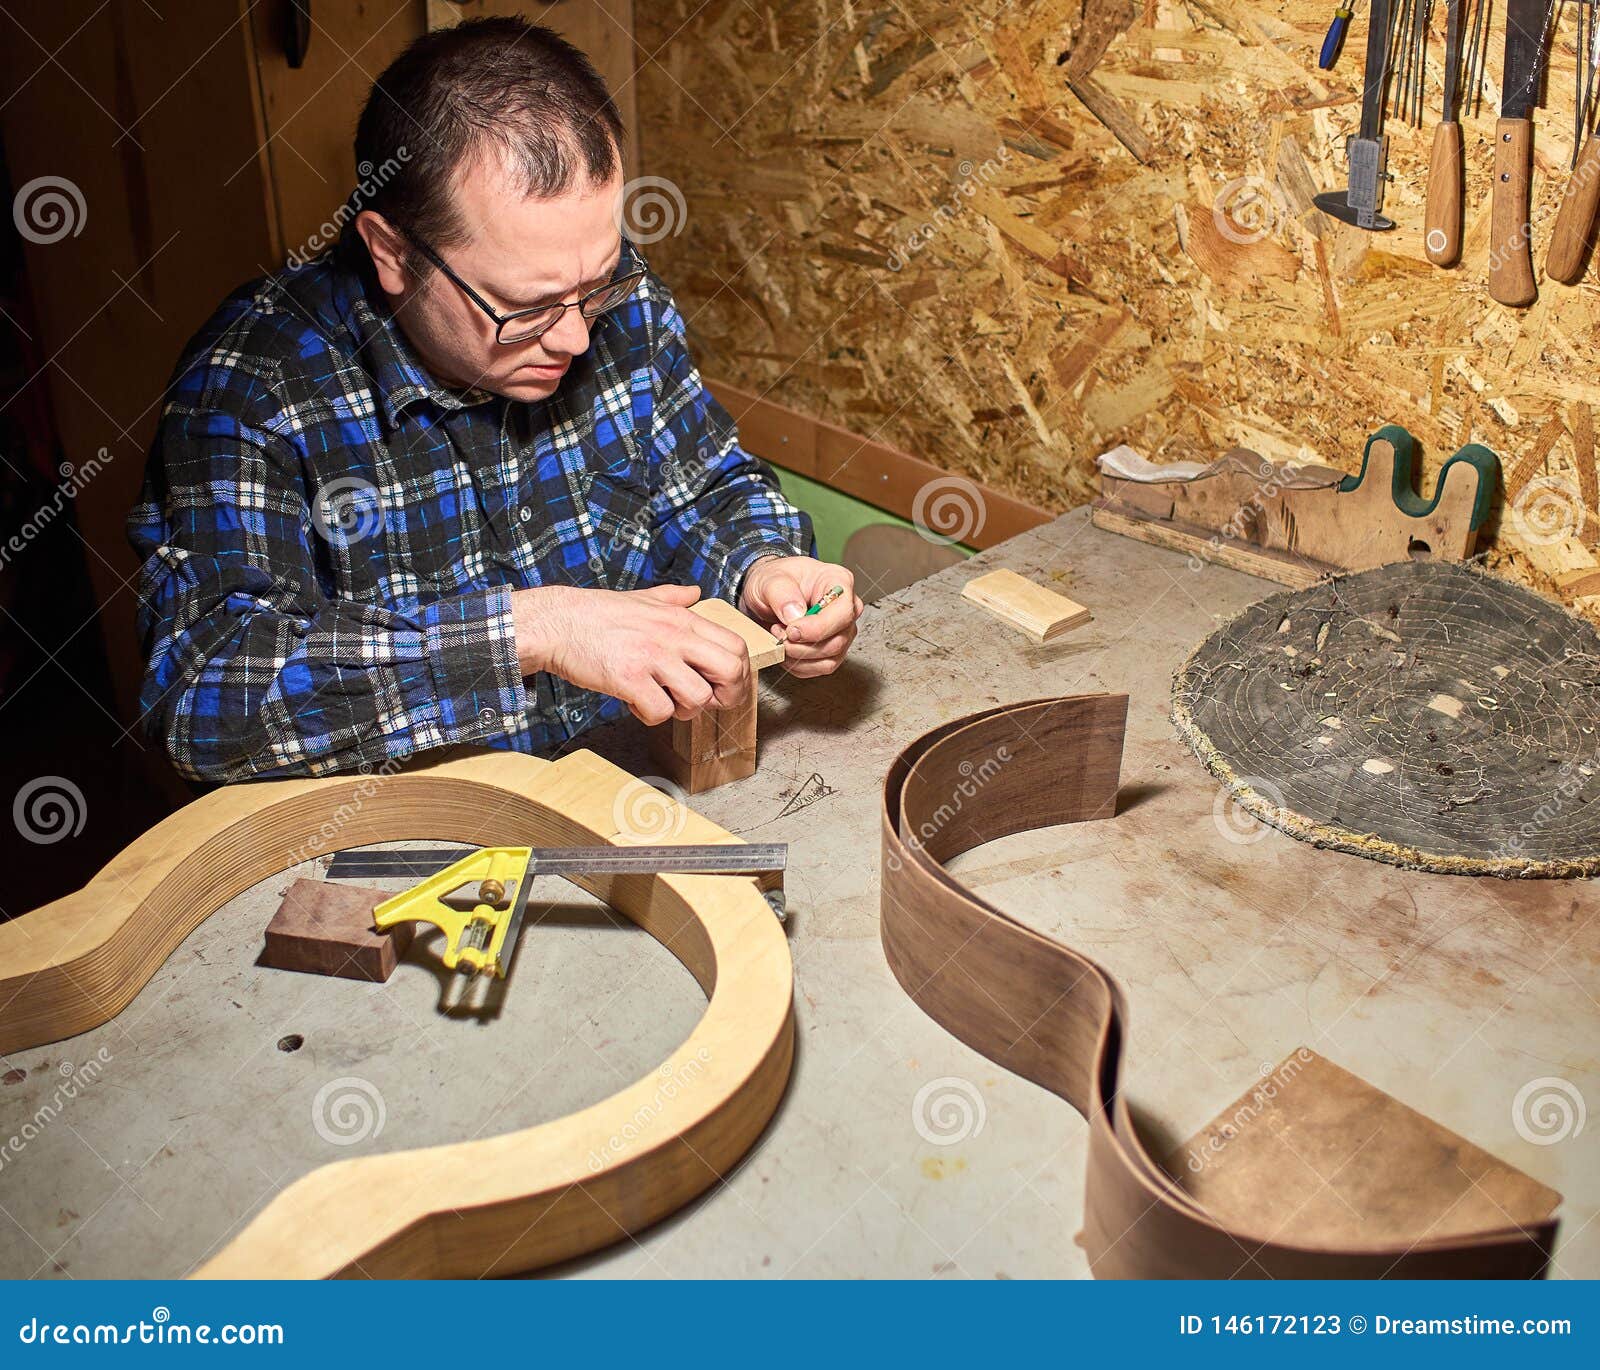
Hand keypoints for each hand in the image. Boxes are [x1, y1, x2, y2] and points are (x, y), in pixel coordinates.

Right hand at [510, 583, 751, 725]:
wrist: (557, 622)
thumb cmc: (597, 614)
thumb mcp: (642, 598)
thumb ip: (673, 597)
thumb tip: (694, 592)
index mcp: (681, 619)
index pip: (736, 646)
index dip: (738, 674)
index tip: (722, 687)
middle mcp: (673, 636)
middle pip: (730, 671)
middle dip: (724, 696)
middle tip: (703, 702)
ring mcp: (652, 657)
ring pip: (698, 698)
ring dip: (683, 710)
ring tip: (661, 700)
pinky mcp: (629, 678)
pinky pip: (660, 711)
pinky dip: (650, 715)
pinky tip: (635, 702)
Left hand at [740, 555, 862, 678]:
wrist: (768, 594)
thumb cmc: (775, 581)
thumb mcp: (769, 579)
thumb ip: (781, 593)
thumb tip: (795, 614)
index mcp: (839, 582)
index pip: (842, 613)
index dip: (817, 628)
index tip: (791, 630)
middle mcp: (846, 609)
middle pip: (837, 641)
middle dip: (802, 645)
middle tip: (778, 633)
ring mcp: (842, 631)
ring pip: (830, 659)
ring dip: (798, 656)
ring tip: (780, 638)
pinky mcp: (832, 650)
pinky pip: (820, 668)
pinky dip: (798, 665)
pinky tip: (786, 649)